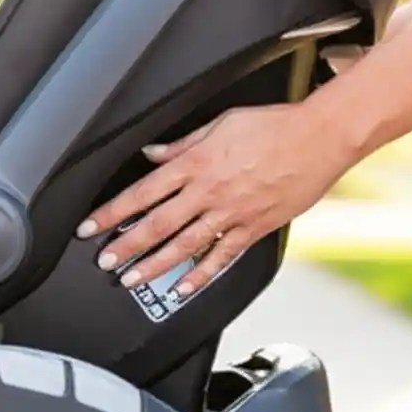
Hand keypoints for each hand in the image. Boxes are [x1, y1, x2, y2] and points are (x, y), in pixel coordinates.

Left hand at [76, 102, 357, 299]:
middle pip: (157, 224)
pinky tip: (182, 288)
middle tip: (104, 261)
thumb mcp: (219, 123)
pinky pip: (222, 256)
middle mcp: (209, 191)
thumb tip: (151, 154)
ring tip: (131, 279)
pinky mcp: (254, 228)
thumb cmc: (273, 125)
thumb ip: (181, 144)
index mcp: (195, 163)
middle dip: (126, 245)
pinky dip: (201, 274)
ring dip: (154, 265)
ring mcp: (232, 213)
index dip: (111, 212)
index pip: (141, 192)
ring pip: (184, 245)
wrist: (321, 137)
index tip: (90, 226)